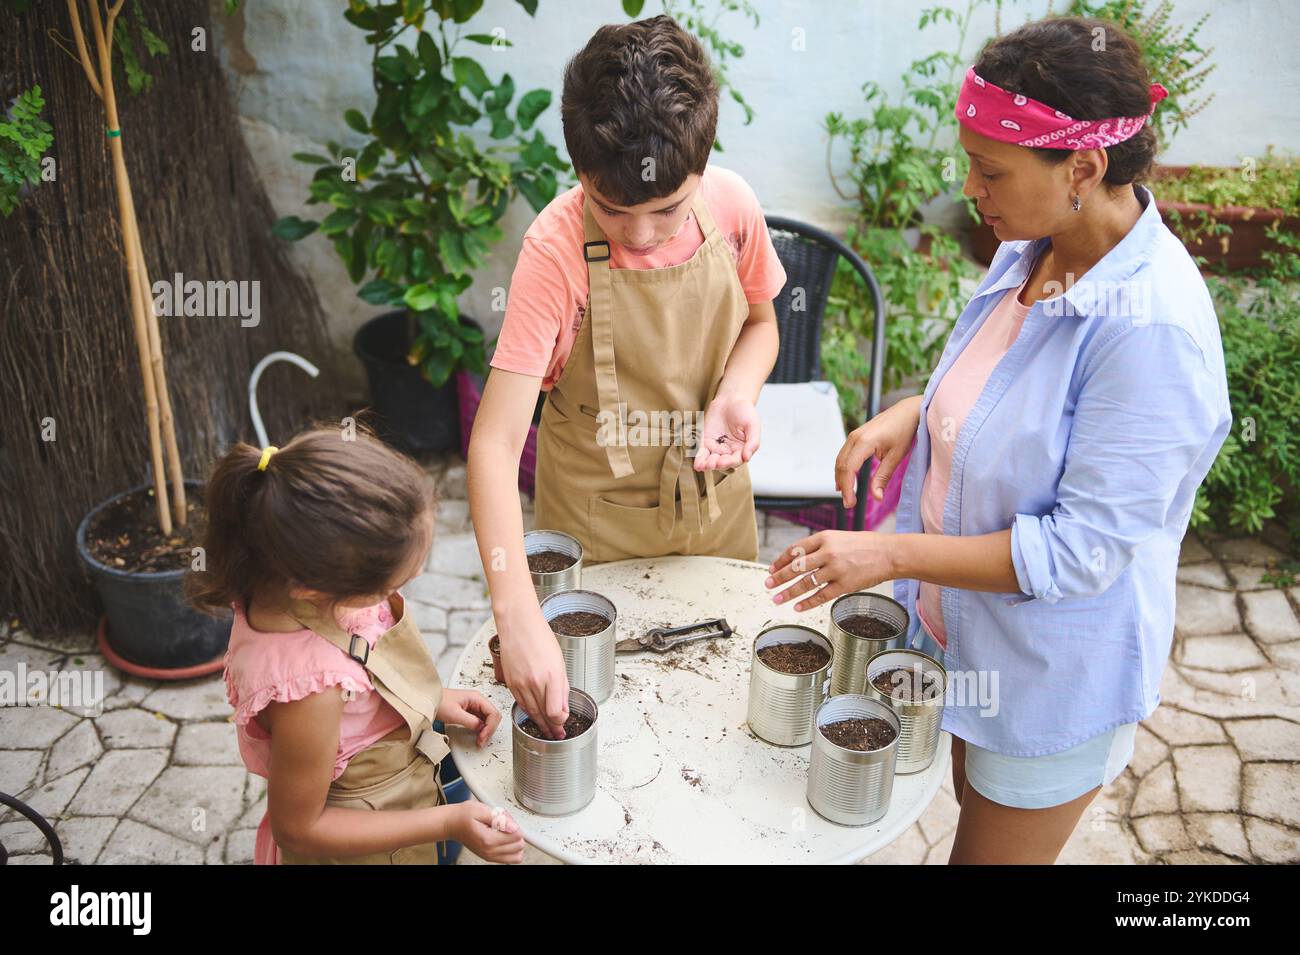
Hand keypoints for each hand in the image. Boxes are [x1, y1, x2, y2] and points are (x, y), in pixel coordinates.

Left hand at [436, 689, 499, 746]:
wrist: (428, 701)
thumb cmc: (439, 702)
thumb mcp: (454, 714)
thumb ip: (470, 721)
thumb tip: (481, 728)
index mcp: (476, 698)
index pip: (493, 713)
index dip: (490, 727)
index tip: (482, 737)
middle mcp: (477, 701)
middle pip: (493, 716)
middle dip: (490, 730)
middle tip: (482, 741)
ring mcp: (474, 707)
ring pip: (489, 720)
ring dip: (486, 731)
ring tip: (480, 740)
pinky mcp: (470, 712)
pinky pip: (481, 722)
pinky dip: (481, 730)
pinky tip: (477, 735)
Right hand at [450, 801, 524, 863]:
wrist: (451, 824)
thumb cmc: (463, 816)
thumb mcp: (481, 810)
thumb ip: (499, 819)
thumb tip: (514, 827)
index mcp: (488, 840)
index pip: (517, 835)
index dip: (513, 824)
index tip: (504, 819)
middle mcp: (489, 851)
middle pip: (519, 846)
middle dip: (515, 832)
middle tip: (504, 824)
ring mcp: (489, 856)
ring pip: (516, 855)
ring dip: (514, 842)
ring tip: (504, 832)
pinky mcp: (489, 857)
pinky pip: (509, 859)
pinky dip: (510, 849)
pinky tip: (502, 838)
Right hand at [500, 612, 570, 738]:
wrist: (518, 625)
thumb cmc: (540, 638)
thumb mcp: (560, 662)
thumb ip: (562, 687)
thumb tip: (564, 708)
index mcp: (552, 676)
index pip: (556, 712)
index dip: (561, 721)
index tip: (564, 722)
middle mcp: (535, 682)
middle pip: (544, 715)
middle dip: (552, 728)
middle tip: (557, 736)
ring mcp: (521, 683)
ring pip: (531, 712)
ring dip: (540, 724)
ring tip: (547, 731)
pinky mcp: (511, 683)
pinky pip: (521, 704)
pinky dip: (529, 712)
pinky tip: (535, 717)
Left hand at [694, 393, 759, 471]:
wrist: (732, 399)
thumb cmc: (745, 411)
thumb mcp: (753, 426)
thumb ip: (753, 442)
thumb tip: (747, 458)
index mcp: (741, 449)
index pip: (736, 460)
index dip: (729, 462)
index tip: (723, 461)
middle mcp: (728, 451)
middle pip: (722, 462)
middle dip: (717, 464)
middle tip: (713, 463)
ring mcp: (716, 447)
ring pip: (711, 460)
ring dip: (707, 465)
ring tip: (703, 466)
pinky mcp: (705, 441)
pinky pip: (701, 451)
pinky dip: (699, 458)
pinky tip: (697, 464)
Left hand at [763, 530, 895, 611]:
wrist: (889, 553)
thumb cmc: (865, 545)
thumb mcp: (839, 538)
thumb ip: (820, 547)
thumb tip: (799, 560)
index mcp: (825, 537)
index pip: (795, 549)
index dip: (781, 560)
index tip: (771, 568)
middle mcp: (828, 552)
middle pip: (796, 567)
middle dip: (779, 577)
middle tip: (767, 585)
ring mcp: (836, 569)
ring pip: (805, 583)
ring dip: (788, 592)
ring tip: (777, 599)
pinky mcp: (845, 584)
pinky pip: (821, 596)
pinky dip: (807, 603)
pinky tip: (797, 607)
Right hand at [836, 395, 921, 507]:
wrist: (909, 411)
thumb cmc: (905, 430)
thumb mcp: (896, 457)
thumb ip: (883, 477)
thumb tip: (876, 497)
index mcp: (864, 442)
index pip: (848, 469)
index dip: (848, 488)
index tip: (850, 503)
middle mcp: (855, 437)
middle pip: (841, 466)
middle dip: (843, 486)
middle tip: (848, 504)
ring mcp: (854, 435)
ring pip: (840, 460)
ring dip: (840, 477)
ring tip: (845, 494)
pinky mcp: (857, 435)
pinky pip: (844, 454)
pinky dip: (843, 468)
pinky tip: (845, 478)